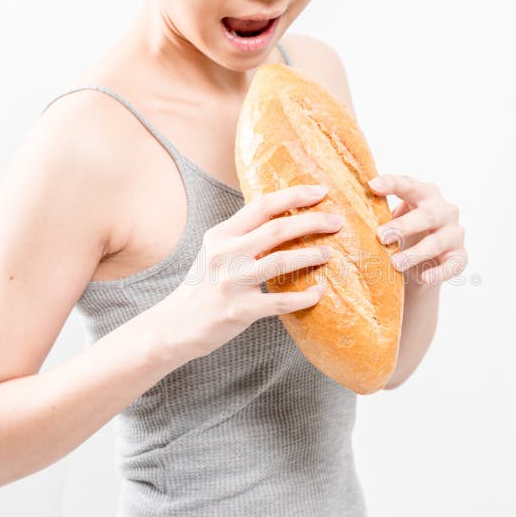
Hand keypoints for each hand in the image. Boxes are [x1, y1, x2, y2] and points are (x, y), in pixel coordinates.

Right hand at [153, 184, 344, 359]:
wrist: (177, 325)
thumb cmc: (205, 284)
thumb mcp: (216, 251)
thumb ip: (244, 234)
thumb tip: (285, 214)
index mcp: (220, 235)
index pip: (262, 206)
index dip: (294, 195)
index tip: (321, 191)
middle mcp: (224, 254)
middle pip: (277, 229)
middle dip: (313, 221)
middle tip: (338, 222)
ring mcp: (231, 283)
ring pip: (281, 261)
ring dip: (311, 255)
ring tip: (329, 253)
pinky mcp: (240, 310)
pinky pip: (281, 302)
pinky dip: (304, 297)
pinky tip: (319, 292)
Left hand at [368, 174, 466, 285]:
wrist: (421, 265)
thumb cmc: (402, 234)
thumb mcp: (390, 220)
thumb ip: (377, 212)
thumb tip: (343, 211)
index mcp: (425, 194)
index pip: (410, 185)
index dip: (392, 184)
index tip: (372, 185)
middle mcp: (444, 210)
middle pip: (427, 215)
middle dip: (403, 226)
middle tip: (381, 236)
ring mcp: (454, 233)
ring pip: (437, 242)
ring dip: (415, 253)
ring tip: (395, 264)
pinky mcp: (460, 256)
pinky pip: (452, 264)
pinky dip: (439, 272)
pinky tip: (425, 278)